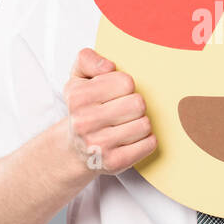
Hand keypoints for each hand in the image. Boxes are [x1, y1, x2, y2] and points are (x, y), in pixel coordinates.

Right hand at [63, 48, 156, 174]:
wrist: (74, 149)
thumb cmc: (83, 109)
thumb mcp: (78, 78)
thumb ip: (88, 60)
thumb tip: (108, 66)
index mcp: (78, 98)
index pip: (125, 82)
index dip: (125, 86)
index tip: (114, 94)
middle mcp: (85, 122)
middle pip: (138, 103)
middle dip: (134, 105)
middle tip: (122, 111)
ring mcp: (99, 145)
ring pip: (145, 124)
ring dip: (140, 123)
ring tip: (125, 125)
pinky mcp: (114, 163)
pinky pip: (148, 144)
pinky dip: (145, 141)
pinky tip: (131, 139)